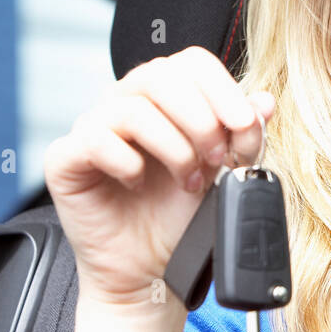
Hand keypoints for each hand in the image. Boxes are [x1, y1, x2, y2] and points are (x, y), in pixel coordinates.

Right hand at [43, 45, 275, 307]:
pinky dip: (128, 163)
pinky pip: (96, 140)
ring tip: (188, 180)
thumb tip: (263, 101)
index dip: (222, 88)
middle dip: (201, 118)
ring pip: (133, 109)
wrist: (150, 269)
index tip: (245, 125)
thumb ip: (243, 133)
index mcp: (165, 95)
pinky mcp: (66, 157)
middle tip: (218, 158)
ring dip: (173, 147)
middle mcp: (126, 101)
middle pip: (160, 76)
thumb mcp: (225, 170)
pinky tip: (139, 184)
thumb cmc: (182, 214)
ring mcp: (93, 126)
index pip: (191, 62)